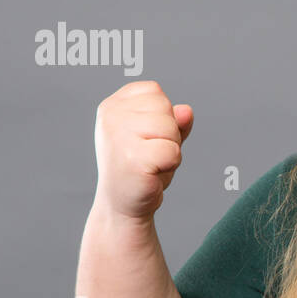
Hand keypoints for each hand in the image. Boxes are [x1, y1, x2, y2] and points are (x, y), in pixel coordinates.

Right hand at [93, 80, 193, 221]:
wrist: (122, 206)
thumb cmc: (141, 168)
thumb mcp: (158, 137)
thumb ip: (174, 120)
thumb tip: (186, 111)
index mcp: (113, 105)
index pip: (155, 91)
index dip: (163, 116)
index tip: (146, 137)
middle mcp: (111, 116)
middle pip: (165, 108)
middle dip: (169, 133)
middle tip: (150, 154)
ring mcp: (118, 135)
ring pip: (171, 128)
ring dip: (170, 149)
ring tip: (151, 163)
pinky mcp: (132, 157)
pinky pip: (173, 151)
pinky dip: (171, 165)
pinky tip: (152, 173)